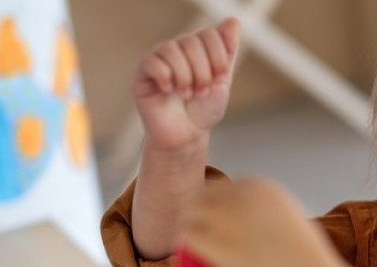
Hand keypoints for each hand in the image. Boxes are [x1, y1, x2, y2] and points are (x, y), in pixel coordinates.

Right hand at [132, 18, 240, 152]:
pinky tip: (167, 91)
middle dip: (203, 72)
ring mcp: (159, 58)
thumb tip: (233, 21)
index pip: (209, 34)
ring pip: (171, 50)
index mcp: (198, 49)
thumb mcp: (222, 80)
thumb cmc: (203, 110)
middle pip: (191, 41)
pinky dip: (165, 78)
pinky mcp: (143, 72)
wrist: (186, 135)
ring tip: (186, 95)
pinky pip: (153, 62)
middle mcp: (177, 49)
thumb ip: (227, 51)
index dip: (218, 57)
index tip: (220, 78)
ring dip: (185, 77)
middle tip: (201, 92)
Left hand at [179, 179, 343, 266]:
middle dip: (196, 212)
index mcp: (261, 187)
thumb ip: (274, 213)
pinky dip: (184, 243)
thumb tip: (263, 217)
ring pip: (191, 215)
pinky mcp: (218, 244)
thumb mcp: (293, 219)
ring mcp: (229, 220)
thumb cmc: (308, 259)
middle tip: (196, 231)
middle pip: (203, 197)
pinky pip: (189, 237)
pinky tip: (183, 252)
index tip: (210, 218)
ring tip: (189, 242)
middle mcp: (243, 197)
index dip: (212, 202)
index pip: (223, 188)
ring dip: (188, 226)